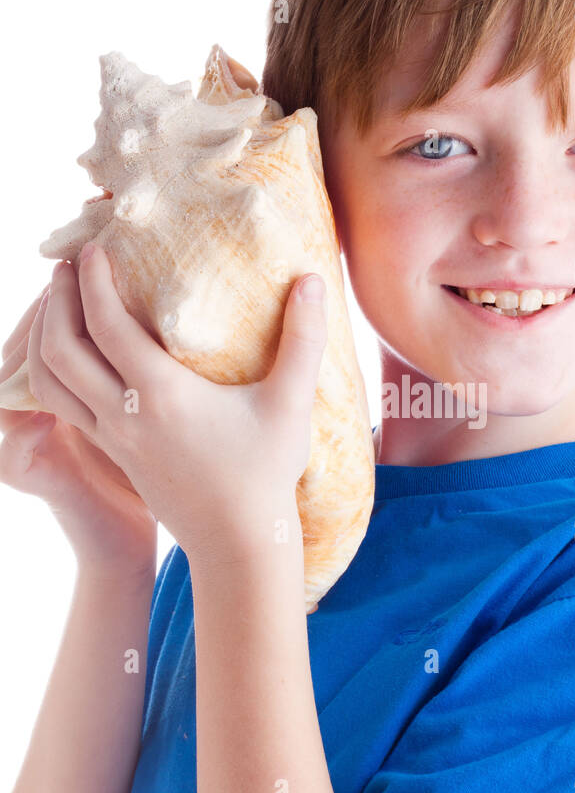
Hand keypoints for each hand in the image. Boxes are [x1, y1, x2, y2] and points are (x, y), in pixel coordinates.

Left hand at [15, 244, 327, 564]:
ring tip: (60, 305)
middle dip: (56, 301)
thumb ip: (303, 339)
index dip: (93, 281)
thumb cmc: (266, 474)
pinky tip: (72, 356)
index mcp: (159, 394)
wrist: (238, 543)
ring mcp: (113, 437)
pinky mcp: (113, 453)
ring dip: (44, 336)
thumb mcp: (291, 404)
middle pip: (60, 347)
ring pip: (49, 380)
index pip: (105, 324)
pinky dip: (53, 372)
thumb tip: (310, 279)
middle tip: (68, 268)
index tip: (94, 249)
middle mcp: (124, 414)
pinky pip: (63, 405)